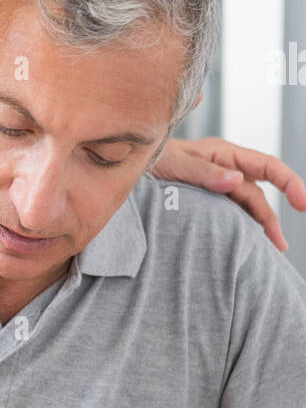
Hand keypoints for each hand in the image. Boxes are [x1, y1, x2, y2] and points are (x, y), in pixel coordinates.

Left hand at [151, 137, 305, 251]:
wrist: (120, 168)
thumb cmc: (147, 159)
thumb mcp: (173, 163)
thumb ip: (203, 171)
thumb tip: (236, 180)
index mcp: (222, 154)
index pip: (267, 166)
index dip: (289, 182)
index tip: (303, 203)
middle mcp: (222, 170)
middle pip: (257, 194)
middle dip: (271, 218)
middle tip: (280, 245)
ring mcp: (213, 187)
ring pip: (243, 209)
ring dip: (257, 228)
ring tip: (269, 254)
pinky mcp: (201, 203)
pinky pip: (226, 216)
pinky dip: (238, 230)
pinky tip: (242, 247)